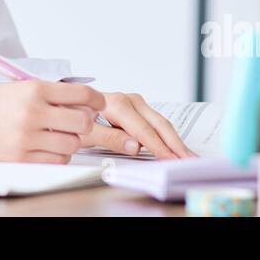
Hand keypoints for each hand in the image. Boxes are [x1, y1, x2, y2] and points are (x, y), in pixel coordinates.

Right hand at [0, 81, 105, 162]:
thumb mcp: (14, 87)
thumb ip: (45, 92)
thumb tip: (77, 100)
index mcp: (33, 89)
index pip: (81, 94)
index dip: (95, 100)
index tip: (97, 103)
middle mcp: (33, 112)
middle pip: (83, 121)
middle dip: (85, 122)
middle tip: (78, 121)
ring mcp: (27, 137)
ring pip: (72, 144)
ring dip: (70, 140)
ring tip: (57, 135)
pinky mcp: (20, 158)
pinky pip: (56, 160)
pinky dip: (57, 155)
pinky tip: (47, 147)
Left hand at [79, 92, 196, 158]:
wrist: (69, 104)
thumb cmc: (75, 118)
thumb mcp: (85, 132)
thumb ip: (109, 138)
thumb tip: (135, 146)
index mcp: (116, 104)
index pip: (143, 130)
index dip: (158, 146)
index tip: (171, 159)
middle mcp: (129, 100)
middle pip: (158, 124)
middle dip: (175, 143)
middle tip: (189, 159)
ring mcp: (135, 102)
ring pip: (160, 122)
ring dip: (175, 140)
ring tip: (188, 155)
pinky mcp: (138, 107)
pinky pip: (156, 122)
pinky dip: (167, 135)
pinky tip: (176, 146)